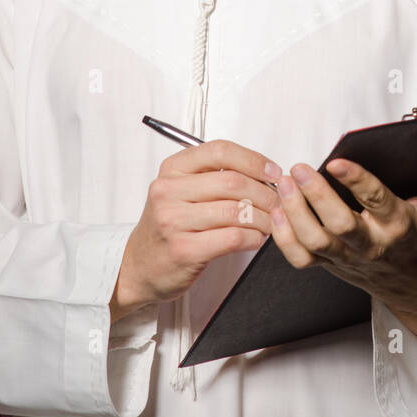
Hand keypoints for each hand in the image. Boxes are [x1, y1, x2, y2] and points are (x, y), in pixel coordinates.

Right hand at [110, 140, 280, 320]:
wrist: (139, 266)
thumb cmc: (169, 226)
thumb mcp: (181, 190)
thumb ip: (214, 176)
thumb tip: (265, 172)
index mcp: (172, 169)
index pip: (220, 151)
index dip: (253, 159)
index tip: (273, 172)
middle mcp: (168, 191)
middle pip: (232, 181)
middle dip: (264, 192)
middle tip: (278, 202)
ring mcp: (174, 221)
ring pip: (236, 211)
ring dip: (263, 217)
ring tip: (270, 222)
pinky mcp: (184, 250)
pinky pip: (233, 238)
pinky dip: (254, 238)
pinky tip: (256, 239)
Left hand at [268, 147, 416, 352]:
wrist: (410, 281)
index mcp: (399, 225)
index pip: (377, 201)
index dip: (357, 180)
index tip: (338, 161)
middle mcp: (371, 244)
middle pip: (339, 225)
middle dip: (316, 196)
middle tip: (299, 169)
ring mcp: (346, 257)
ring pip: (315, 242)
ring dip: (294, 213)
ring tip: (284, 184)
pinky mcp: (329, 264)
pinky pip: (300, 258)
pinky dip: (283, 238)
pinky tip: (276, 211)